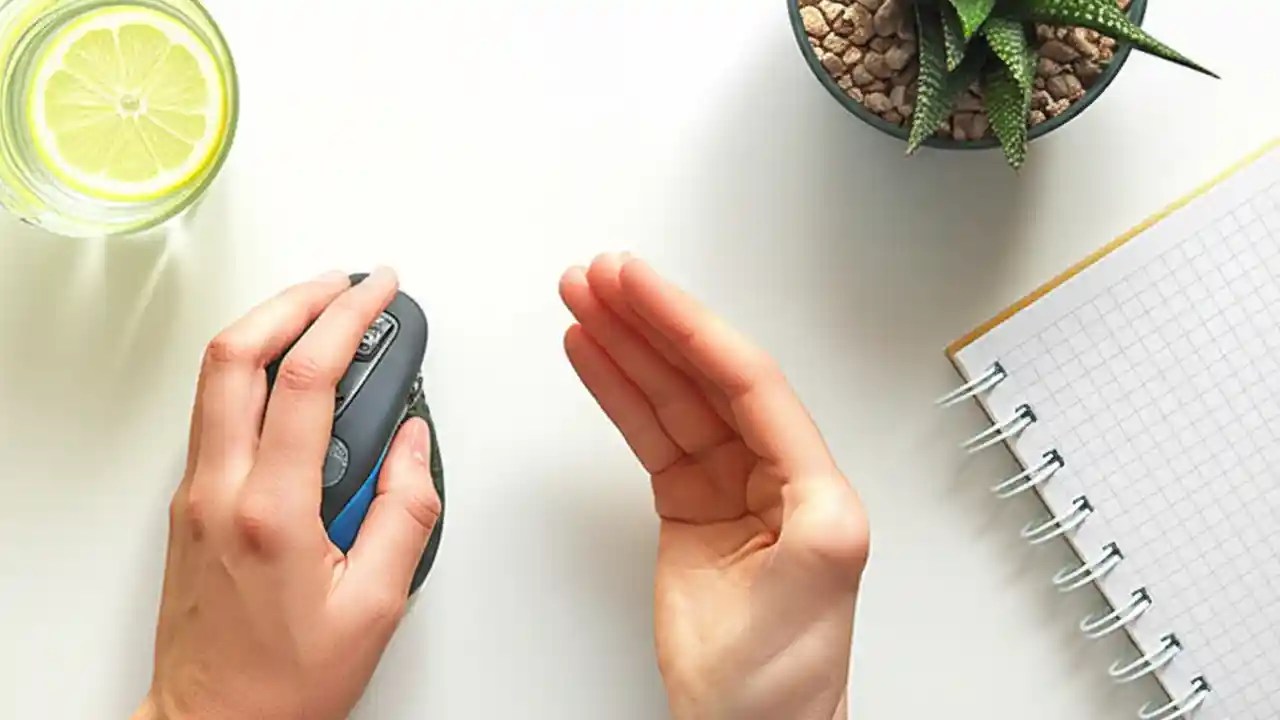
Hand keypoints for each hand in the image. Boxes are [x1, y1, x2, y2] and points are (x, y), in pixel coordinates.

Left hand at [133, 268, 441, 719]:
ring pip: (215, 376)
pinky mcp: (189, 505)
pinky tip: (290, 372)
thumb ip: (406, 512)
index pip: (304, 381)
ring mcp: (194, 494)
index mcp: (269, 512)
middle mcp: (218, 491)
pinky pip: (215, 410)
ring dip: (268, 326)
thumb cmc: (285, 683)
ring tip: (321, 310)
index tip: (379, 291)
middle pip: (236, 354)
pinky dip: (252, 368)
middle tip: (344, 282)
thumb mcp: (376, 605)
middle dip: (293, 298)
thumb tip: (413, 443)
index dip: (347, 319)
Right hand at [560, 255, 869, 719]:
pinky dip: (617, 390)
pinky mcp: (687, 505)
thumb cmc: (784, 677)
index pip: (744, 379)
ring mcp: (725, 487)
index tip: (640, 287)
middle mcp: (772, 472)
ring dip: (626, 344)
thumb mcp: (816, 578)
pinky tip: (594, 356)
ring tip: (582, 299)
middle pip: (703, 372)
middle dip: (651, 319)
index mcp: (810, 480)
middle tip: (601, 276)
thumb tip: (785, 449)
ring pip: (670, 394)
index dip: (688, 325)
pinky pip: (648, 432)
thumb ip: (807, 502)